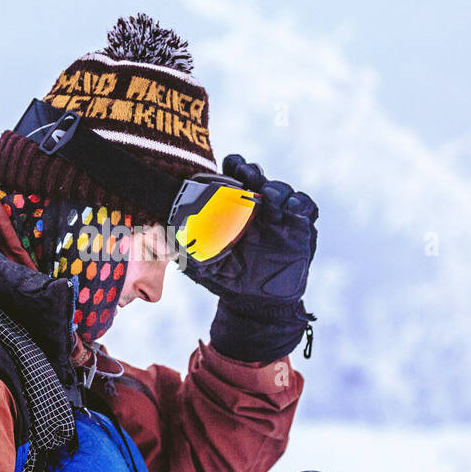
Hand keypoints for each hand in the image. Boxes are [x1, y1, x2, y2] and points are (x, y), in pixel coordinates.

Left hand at [183, 155, 318, 362]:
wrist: (257, 306)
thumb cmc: (230, 281)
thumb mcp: (204, 267)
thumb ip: (187, 249)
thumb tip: (163, 235)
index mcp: (235, 210)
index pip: (234, 179)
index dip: (234, 168)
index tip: (230, 165)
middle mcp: (258, 209)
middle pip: (258, 178)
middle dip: (252, 171)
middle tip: (247, 174)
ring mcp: (281, 217)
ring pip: (282, 190)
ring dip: (277, 188)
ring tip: (271, 197)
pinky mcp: (300, 229)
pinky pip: (306, 208)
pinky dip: (301, 203)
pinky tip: (291, 207)